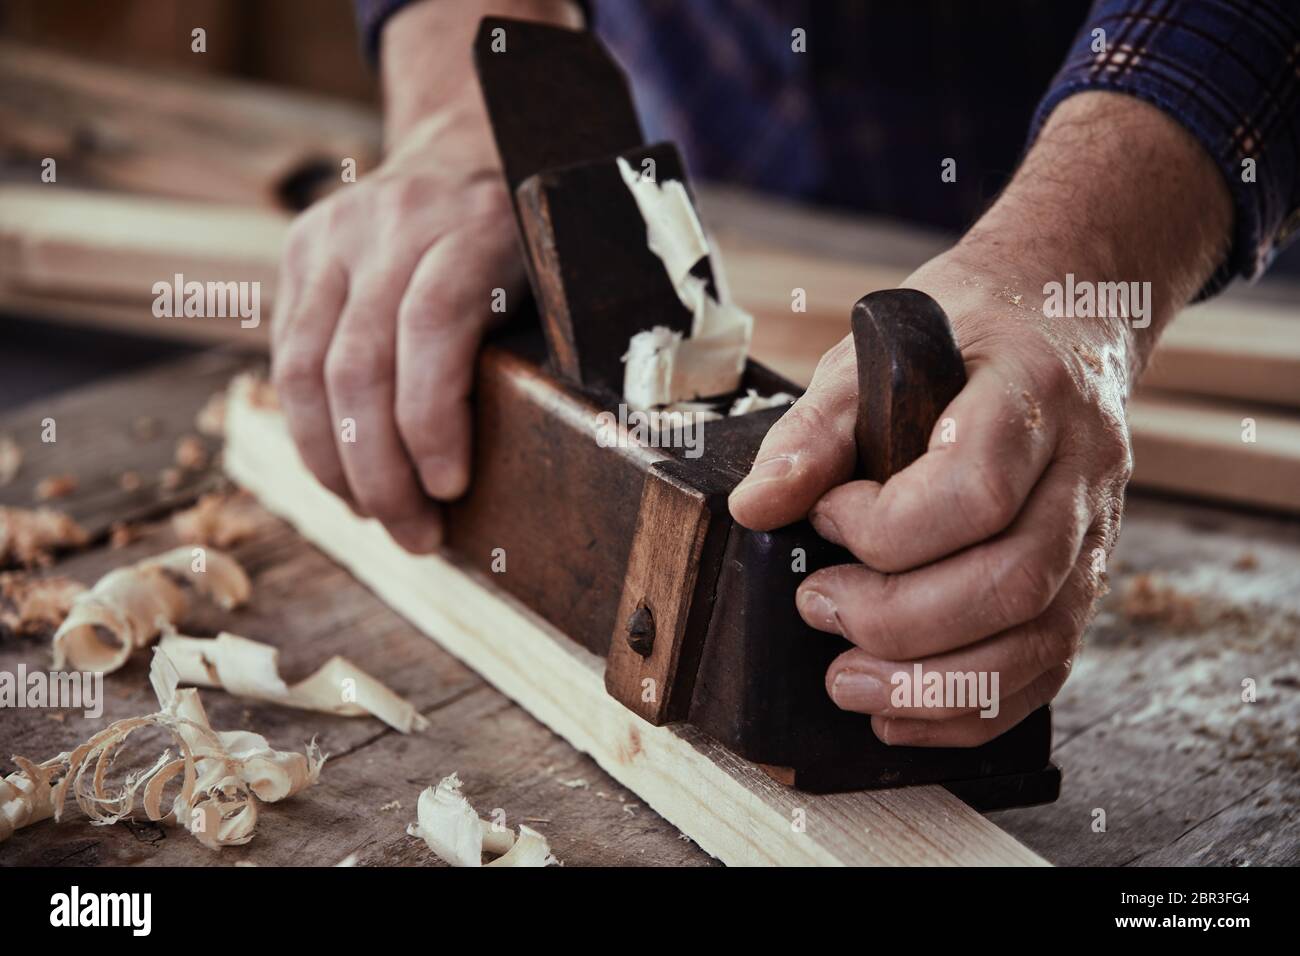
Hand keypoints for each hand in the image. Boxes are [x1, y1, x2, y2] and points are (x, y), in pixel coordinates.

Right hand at [271, 109, 520, 552]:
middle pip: (358, 366)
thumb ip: (551, 340)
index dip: (432, 422)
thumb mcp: (563, 270)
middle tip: (416, 536)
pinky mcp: (300, 249)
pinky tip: (343, 472)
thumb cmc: (534, 234)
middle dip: (381, 473)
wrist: (469, 139)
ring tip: (375, 517)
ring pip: (305, 369)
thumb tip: (547, 464)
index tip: (452, 490)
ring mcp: (336, 233)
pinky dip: (311, 428)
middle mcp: (394, 222)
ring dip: (334, 464)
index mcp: (475, 224)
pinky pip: (287, 355)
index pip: (432, 329)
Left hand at [729, 249, 1130, 745]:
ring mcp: (1096, 533)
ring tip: (845, 679)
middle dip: (898, 619)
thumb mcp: (871, 356)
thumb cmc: (957, 338)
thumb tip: (757, 508)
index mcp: (1031, 393)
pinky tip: (899, 709)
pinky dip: (969, 709)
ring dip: (931, 683)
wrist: (1055, 321)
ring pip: (1037, 639)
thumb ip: (812, 433)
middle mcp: (1082, 470)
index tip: (826, 517)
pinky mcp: (1086, 581)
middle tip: (817, 606)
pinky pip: (1046, 669)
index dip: (885, 527)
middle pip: (1011, 580)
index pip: (976, 488)